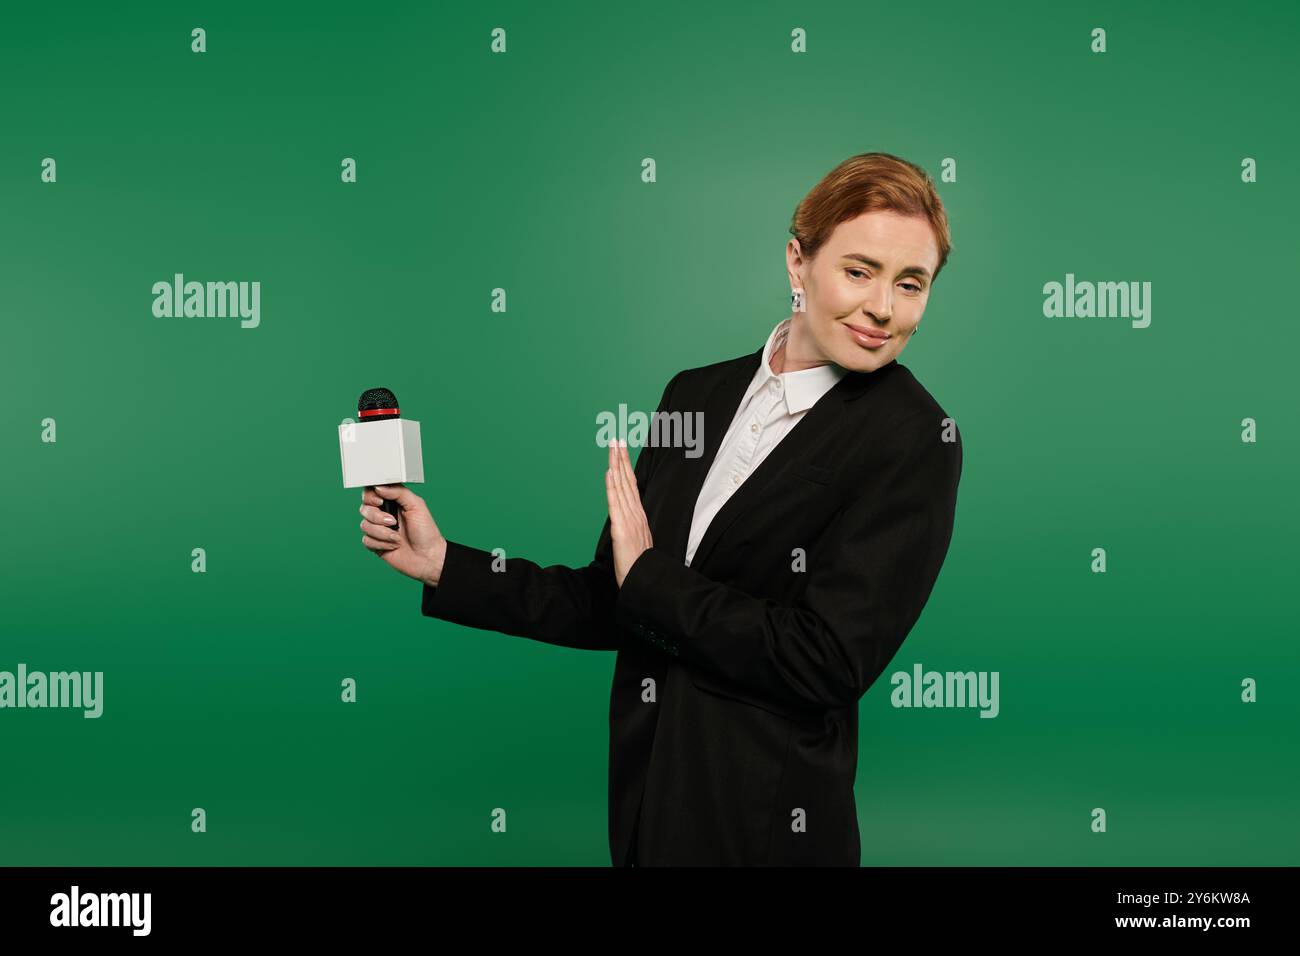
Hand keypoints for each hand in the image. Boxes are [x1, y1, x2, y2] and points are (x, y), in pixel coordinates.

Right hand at [359, 484, 446, 585]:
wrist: (428, 557)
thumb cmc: (426, 531)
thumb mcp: (417, 505)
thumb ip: (399, 492)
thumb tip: (379, 487)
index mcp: (392, 502)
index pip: (371, 493)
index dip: (371, 497)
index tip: (380, 502)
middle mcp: (383, 514)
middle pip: (364, 508)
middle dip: (377, 516)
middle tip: (393, 522)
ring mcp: (378, 530)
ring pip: (364, 525)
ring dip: (382, 533)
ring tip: (397, 537)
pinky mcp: (375, 544)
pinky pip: (366, 540)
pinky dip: (381, 543)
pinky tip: (394, 545)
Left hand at [605, 440, 652, 586]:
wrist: (644, 580)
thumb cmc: (639, 564)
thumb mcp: (637, 540)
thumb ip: (632, 526)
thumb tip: (626, 517)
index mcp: (638, 515)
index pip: (631, 485)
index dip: (626, 467)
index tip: (622, 451)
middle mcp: (635, 513)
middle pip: (627, 481)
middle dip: (621, 458)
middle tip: (617, 439)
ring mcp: (629, 519)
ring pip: (621, 487)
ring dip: (617, 465)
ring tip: (613, 447)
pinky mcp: (621, 529)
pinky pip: (615, 504)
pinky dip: (612, 487)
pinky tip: (610, 472)